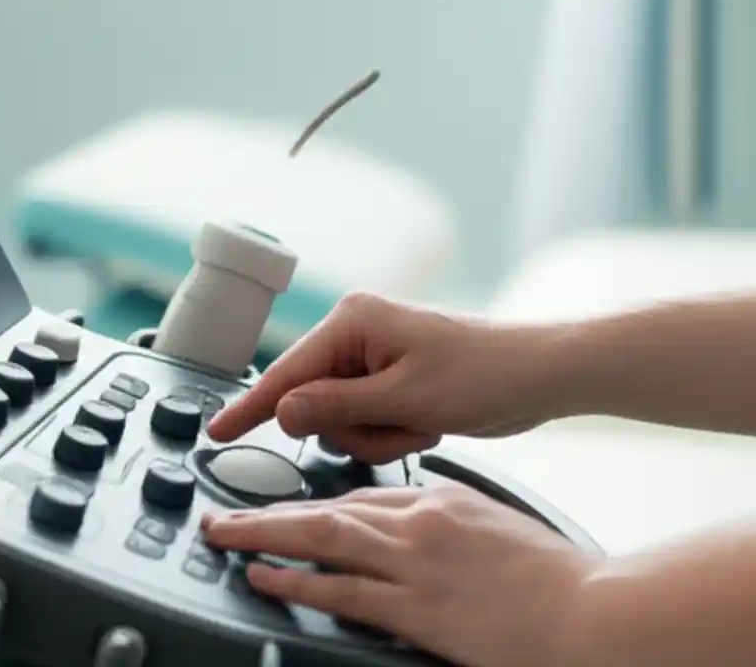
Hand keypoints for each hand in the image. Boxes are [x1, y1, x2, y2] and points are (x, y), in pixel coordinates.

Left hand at [202, 482, 600, 666]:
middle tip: (227, 510)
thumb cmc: (560, 578)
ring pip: (323, 538)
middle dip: (274, 508)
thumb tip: (439, 533)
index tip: (293, 510)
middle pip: (331, 507)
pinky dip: (296, 580)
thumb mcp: (504, 532)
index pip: (368, 494)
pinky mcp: (417, 609)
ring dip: (264, 532)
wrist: (590, 609)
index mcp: (446, 501)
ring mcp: (416, 564)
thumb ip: (461, 527)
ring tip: (223, 532)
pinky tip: (263, 575)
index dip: (320, 503)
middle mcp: (423, 523)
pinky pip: (342, 591)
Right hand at [207, 293, 566, 463]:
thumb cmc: (483, 373)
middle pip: (314, 405)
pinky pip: (370, 425)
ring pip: (341, 422)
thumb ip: (336, 407)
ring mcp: (376, 362)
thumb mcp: (405, 397)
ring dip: (380, 433)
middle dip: (355, 426)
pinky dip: (397, 433)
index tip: (216, 432)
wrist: (539, 376)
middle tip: (401, 420)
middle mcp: (358, 336)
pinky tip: (432, 420)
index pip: (285, 374)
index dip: (251, 408)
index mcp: (353, 322)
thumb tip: (284, 411)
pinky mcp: (394, 384)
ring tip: (423, 418)